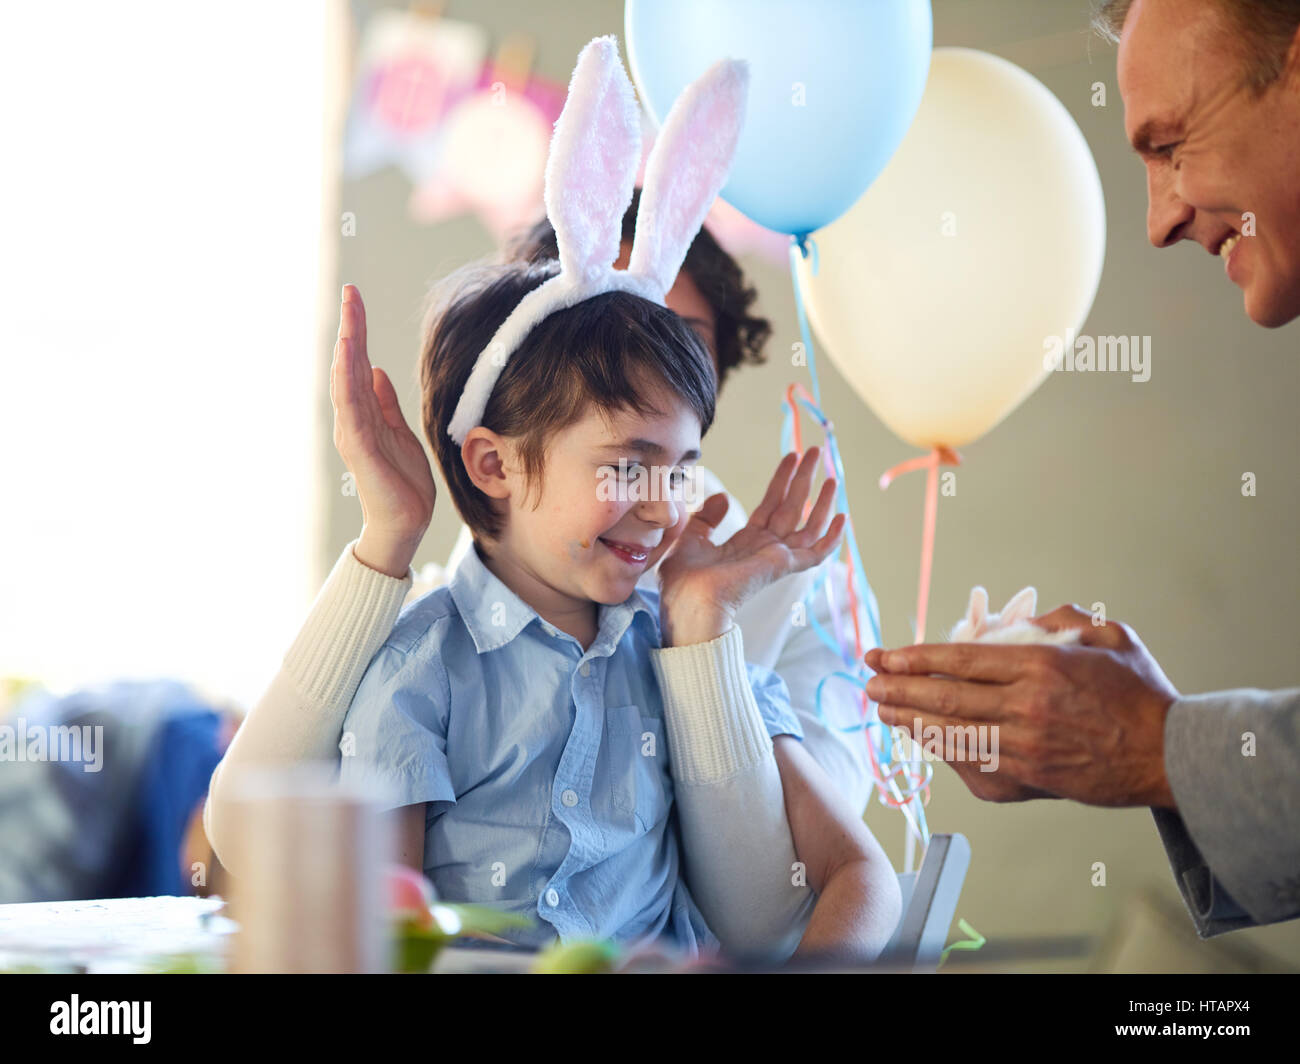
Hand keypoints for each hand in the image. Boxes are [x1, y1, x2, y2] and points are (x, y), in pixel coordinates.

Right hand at [332, 285, 435, 575]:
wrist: (404, 523)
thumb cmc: (402, 482)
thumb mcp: (400, 433)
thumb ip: (386, 404)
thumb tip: (378, 371)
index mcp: (364, 413)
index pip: (358, 364)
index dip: (357, 331)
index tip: (355, 298)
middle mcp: (353, 419)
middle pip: (348, 365)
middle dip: (349, 328)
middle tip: (349, 292)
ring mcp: (354, 433)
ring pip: (346, 381)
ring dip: (347, 348)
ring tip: (348, 316)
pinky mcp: (361, 449)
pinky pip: (353, 409)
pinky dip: (349, 382)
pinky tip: (350, 358)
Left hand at [657, 447, 845, 646]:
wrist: (686, 603)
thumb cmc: (682, 580)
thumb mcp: (690, 538)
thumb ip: (706, 518)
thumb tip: (724, 497)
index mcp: (745, 542)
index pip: (771, 504)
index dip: (782, 479)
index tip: (792, 456)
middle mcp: (765, 549)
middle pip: (792, 507)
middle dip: (804, 478)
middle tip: (816, 451)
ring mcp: (776, 558)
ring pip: (809, 525)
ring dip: (823, 501)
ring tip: (833, 476)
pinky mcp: (781, 566)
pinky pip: (815, 552)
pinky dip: (831, 538)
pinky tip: (843, 517)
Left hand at [863, 606, 1180, 807]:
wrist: (1173, 756)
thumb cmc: (1140, 692)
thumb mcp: (1108, 636)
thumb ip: (1060, 619)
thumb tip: (1017, 620)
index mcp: (1040, 666)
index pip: (959, 660)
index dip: (913, 659)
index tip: (883, 656)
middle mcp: (1026, 707)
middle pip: (944, 699)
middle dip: (897, 690)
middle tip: (867, 683)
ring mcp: (1026, 748)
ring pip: (951, 734)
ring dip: (910, 722)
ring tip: (882, 710)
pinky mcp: (1030, 780)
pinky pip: (973, 763)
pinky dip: (942, 750)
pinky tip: (922, 738)